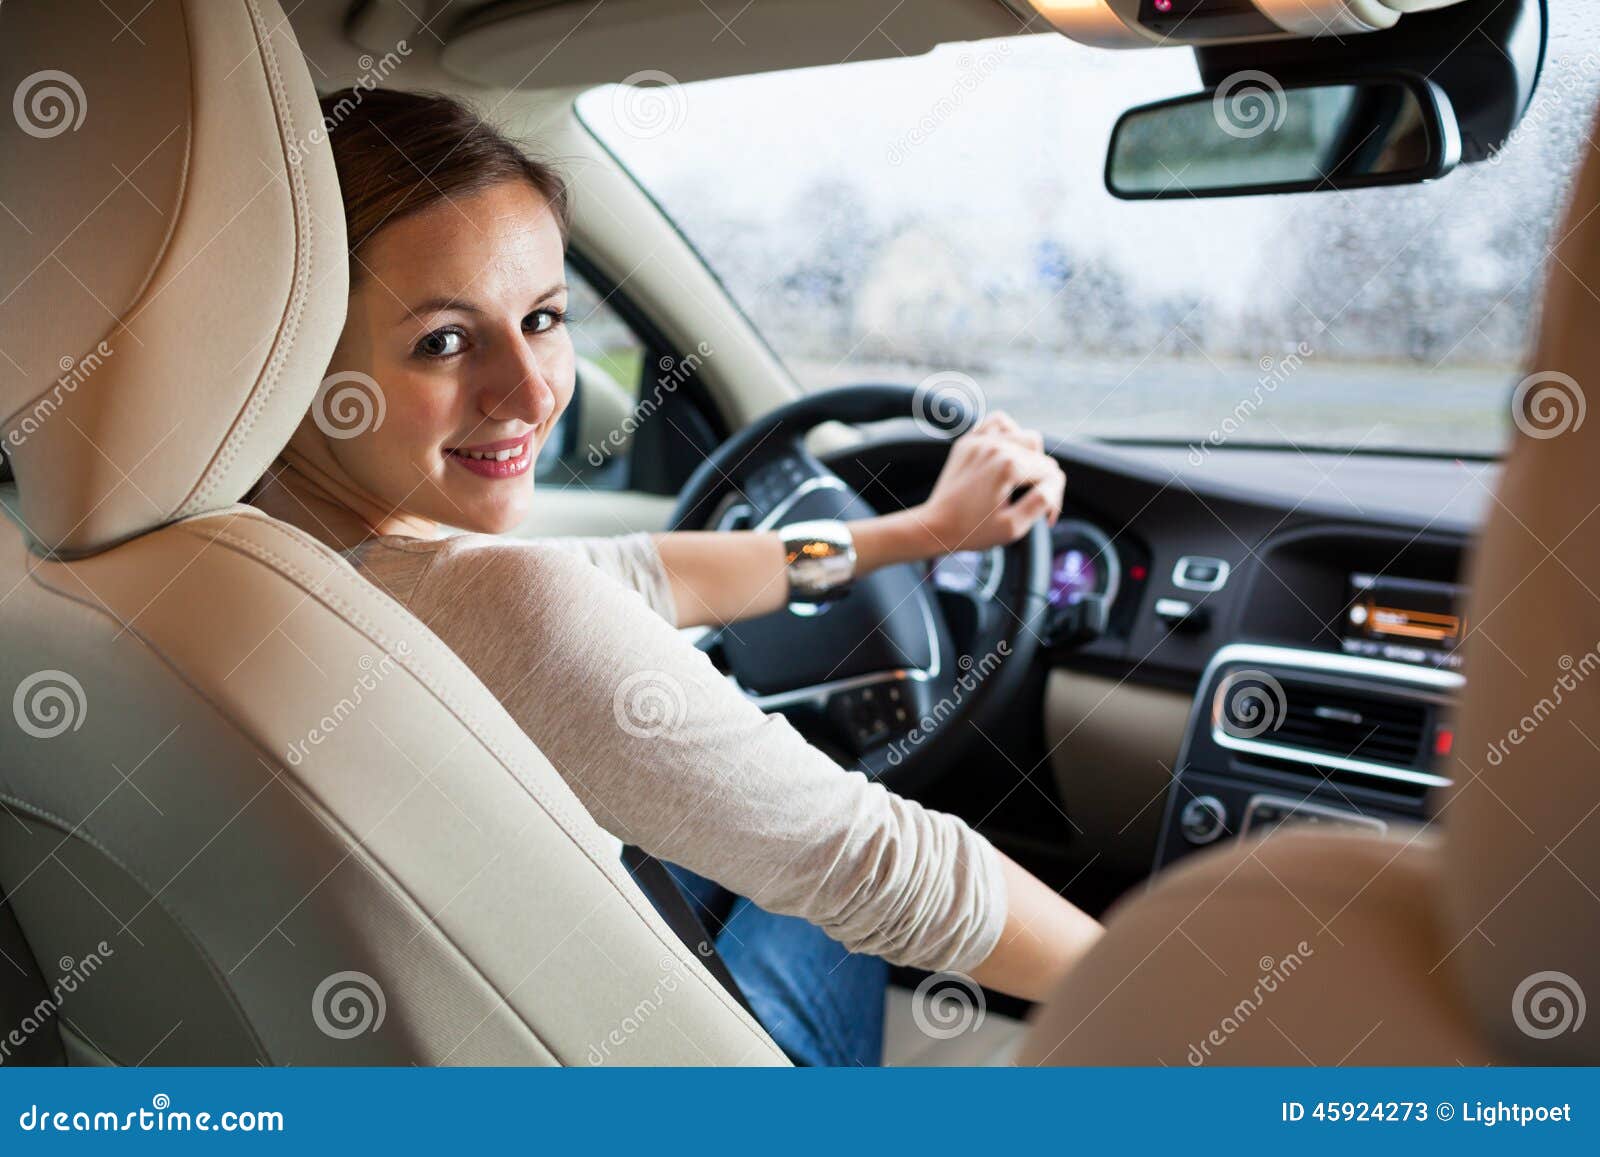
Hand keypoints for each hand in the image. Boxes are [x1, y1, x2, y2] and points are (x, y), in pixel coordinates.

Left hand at [916, 412, 1065, 553]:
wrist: (936, 526)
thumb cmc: (973, 531)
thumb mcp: (1014, 527)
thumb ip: (1043, 501)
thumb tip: (1056, 480)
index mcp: (1008, 466)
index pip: (1051, 473)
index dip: (1053, 498)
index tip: (1045, 518)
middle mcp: (995, 446)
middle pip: (1041, 455)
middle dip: (1043, 480)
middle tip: (1031, 503)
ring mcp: (979, 440)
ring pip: (1025, 435)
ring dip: (1030, 456)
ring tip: (1020, 479)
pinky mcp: (968, 441)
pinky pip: (998, 422)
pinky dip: (1009, 434)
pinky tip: (1008, 455)